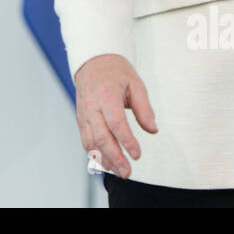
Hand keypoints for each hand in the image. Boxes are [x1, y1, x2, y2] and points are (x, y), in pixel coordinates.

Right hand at [74, 54, 157, 179]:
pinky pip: (85, 139)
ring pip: (91, 142)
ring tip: (118, 171)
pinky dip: (94, 153)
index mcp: (106, 94)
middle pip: (101, 136)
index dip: (127, 141)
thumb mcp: (135, 84)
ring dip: (104, 159)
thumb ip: (144, 108)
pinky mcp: (80, 119)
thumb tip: (153, 129)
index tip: (137, 155)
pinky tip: (106, 162)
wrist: (93, 62)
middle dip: (115, 157)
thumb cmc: (115, 71)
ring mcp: (83, 113)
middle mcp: (92, 106)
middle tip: (127, 172)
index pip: (116, 123)